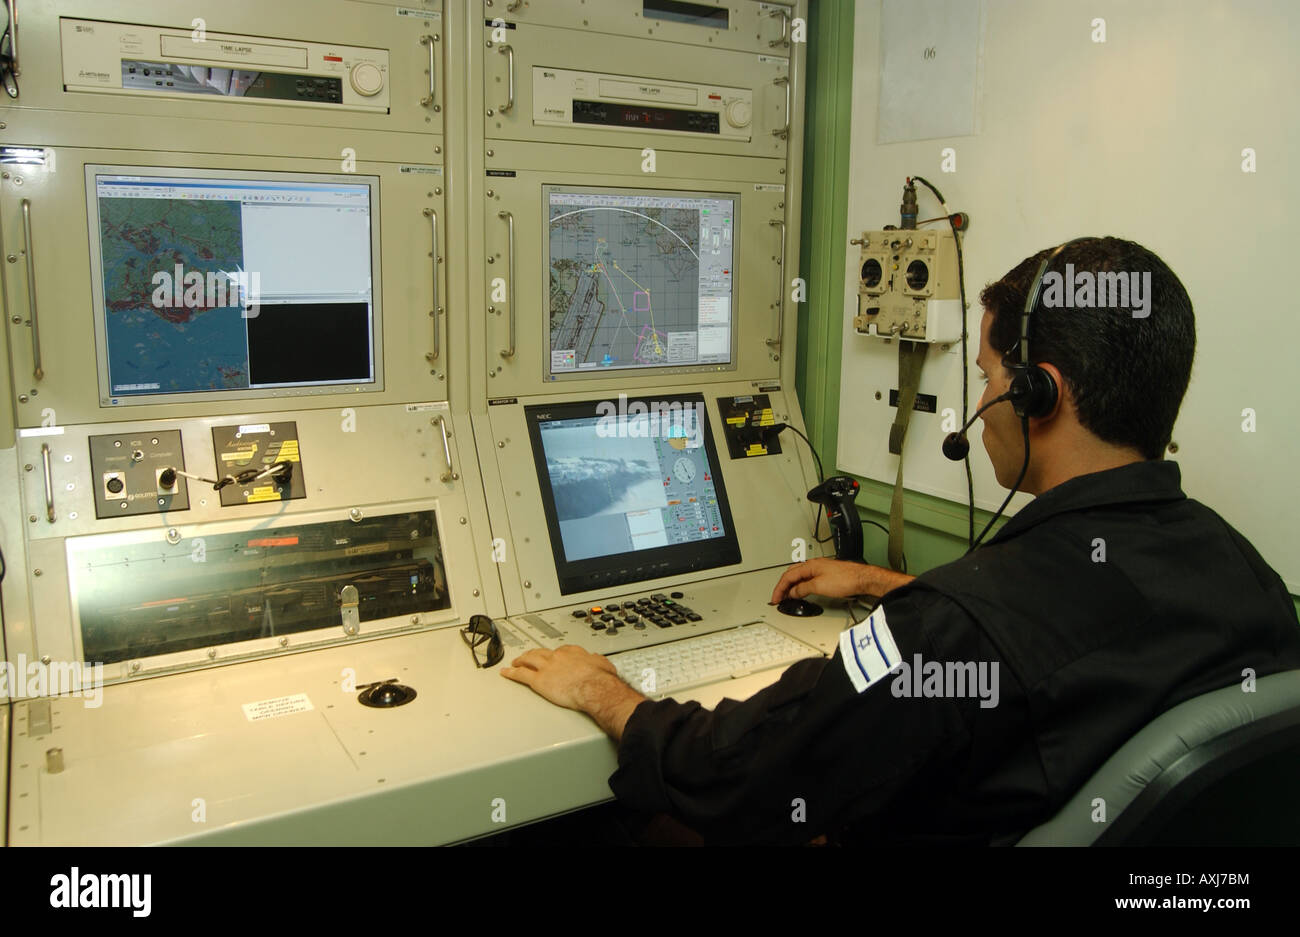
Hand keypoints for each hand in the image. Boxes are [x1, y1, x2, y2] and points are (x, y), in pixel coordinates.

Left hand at [501, 646, 645, 739]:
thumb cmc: (600, 678)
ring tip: (515, 662)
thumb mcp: (603, 664)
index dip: (554, 653)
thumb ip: (597, 661)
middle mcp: (557, 657)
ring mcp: (546, 667)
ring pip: (528, 660)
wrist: (594, 687)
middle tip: (527, 655)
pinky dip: (511, 673)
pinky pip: (521, 675)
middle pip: (541, 652)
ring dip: (520, 660)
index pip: (560, 650)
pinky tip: (505, 673)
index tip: (553, 656)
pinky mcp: (539, 681)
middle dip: (533, 654)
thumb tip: (598, 660)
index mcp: (572, 652)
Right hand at [770, 558, 913, 603]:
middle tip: (778, 597)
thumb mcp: (819, 586)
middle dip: (783, 586)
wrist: (862, 578)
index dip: (779, 588)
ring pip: (799, 577)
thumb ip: (803, 589)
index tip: (775, 598)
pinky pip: (807, 579)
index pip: (788, 576)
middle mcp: (813, 565)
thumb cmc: (846, 579)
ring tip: (788, 596)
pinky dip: (801, 586)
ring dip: (792, 586)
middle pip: (792, 574)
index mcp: (809, 565)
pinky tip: (802, 592)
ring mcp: (820, 569)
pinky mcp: (826, 575)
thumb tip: (793, 592)